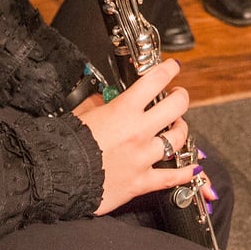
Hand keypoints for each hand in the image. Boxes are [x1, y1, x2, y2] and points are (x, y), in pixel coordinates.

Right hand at [74, 59, 199, 214]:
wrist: (58, 177)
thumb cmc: (66, 145)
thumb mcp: (81, 114)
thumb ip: (98, 104)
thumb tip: (104, 99)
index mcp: (123, 110)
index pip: (155, 81)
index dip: (168, 70)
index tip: (173, 67)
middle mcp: (138, 131)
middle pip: (176, 106)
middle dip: (181, 97)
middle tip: (178, 95)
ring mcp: (143, 157)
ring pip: (178, 139)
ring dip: (181, 130)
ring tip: (178, 126)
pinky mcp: (141, 182)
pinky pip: (172, 176)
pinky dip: (185, 171)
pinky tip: (192, 167)